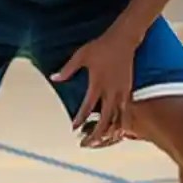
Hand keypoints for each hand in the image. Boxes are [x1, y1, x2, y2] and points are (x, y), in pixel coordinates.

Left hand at [50, 32, 135, 148]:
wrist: (124, 39)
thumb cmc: (101, 46)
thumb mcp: (81, 55)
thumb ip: (67, 69)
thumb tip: (54, 78)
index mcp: (98, 83)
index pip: (88, 107)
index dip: (80, 119)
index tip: (74, 128)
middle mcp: (111, 91)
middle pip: (105, 120)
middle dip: (96, 134)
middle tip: (87, 143)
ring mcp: (122, 92)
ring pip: (118, 119)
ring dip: (110, 132)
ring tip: (101, 142)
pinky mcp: (129, 90)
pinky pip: (126, 112)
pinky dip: (121, 123)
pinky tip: (117, 131)